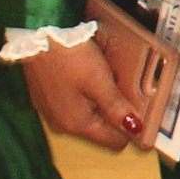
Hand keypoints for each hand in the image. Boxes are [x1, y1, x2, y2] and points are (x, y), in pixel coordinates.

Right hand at [21, 37, 144, 149]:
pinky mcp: (48, 99)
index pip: (115, 142)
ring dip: (103, 101)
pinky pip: (76, 103)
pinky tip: (90, 74)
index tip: (144, 110)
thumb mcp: (99, 80)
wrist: (35, 36)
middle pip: (103, 129)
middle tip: (126, 86)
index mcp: (77, 124)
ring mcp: (53, 113)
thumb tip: (135, 130)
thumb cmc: (67, 56)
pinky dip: (87, 93)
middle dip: (118, 112)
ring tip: (108, 76)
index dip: (132, 128)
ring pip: (90, 115)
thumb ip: (116, 107)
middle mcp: (63, 124)